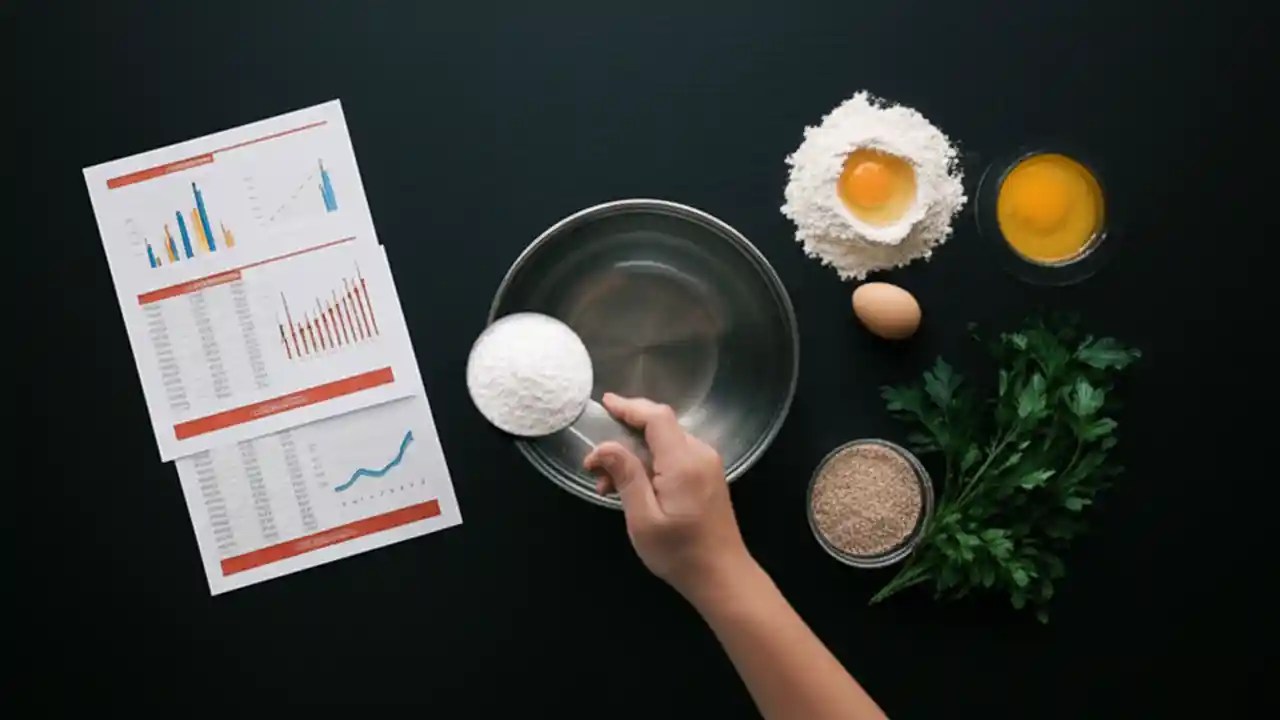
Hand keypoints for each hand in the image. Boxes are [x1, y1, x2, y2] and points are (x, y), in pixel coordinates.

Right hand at [584, 393, 752, 599]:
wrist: (723, 577)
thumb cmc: (680, 553)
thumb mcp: (643, 519)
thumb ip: (626, 477)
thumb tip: (604, 446)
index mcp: (684, 462)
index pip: (656, 417)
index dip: (629, 407)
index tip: (605, 404)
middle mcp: (700, 455)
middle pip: (660, 427)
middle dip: (625, 437)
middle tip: (596, 467)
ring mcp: (707, 465)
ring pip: (666, 442)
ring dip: (635, 454)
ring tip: (609, 485)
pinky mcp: (708, 476)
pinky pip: (676, 456)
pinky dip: (651, 463)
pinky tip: (633, 488)